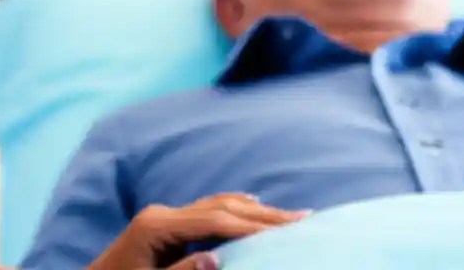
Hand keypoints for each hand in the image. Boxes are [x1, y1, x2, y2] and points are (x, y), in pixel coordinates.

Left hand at [87, 193, 308, 269]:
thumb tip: (217, 258)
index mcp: (157, 227)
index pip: (215, 221)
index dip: (254, 225)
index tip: (291, 228)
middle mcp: (161, 214)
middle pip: (220, 207)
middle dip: (263, 214)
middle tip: (305, 217)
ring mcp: (162, 216)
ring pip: (216, 205)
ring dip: (253, 210)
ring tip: (290, 216)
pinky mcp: (164, 223)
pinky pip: (206, 211)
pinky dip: (233, 209)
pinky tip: (252, 206)